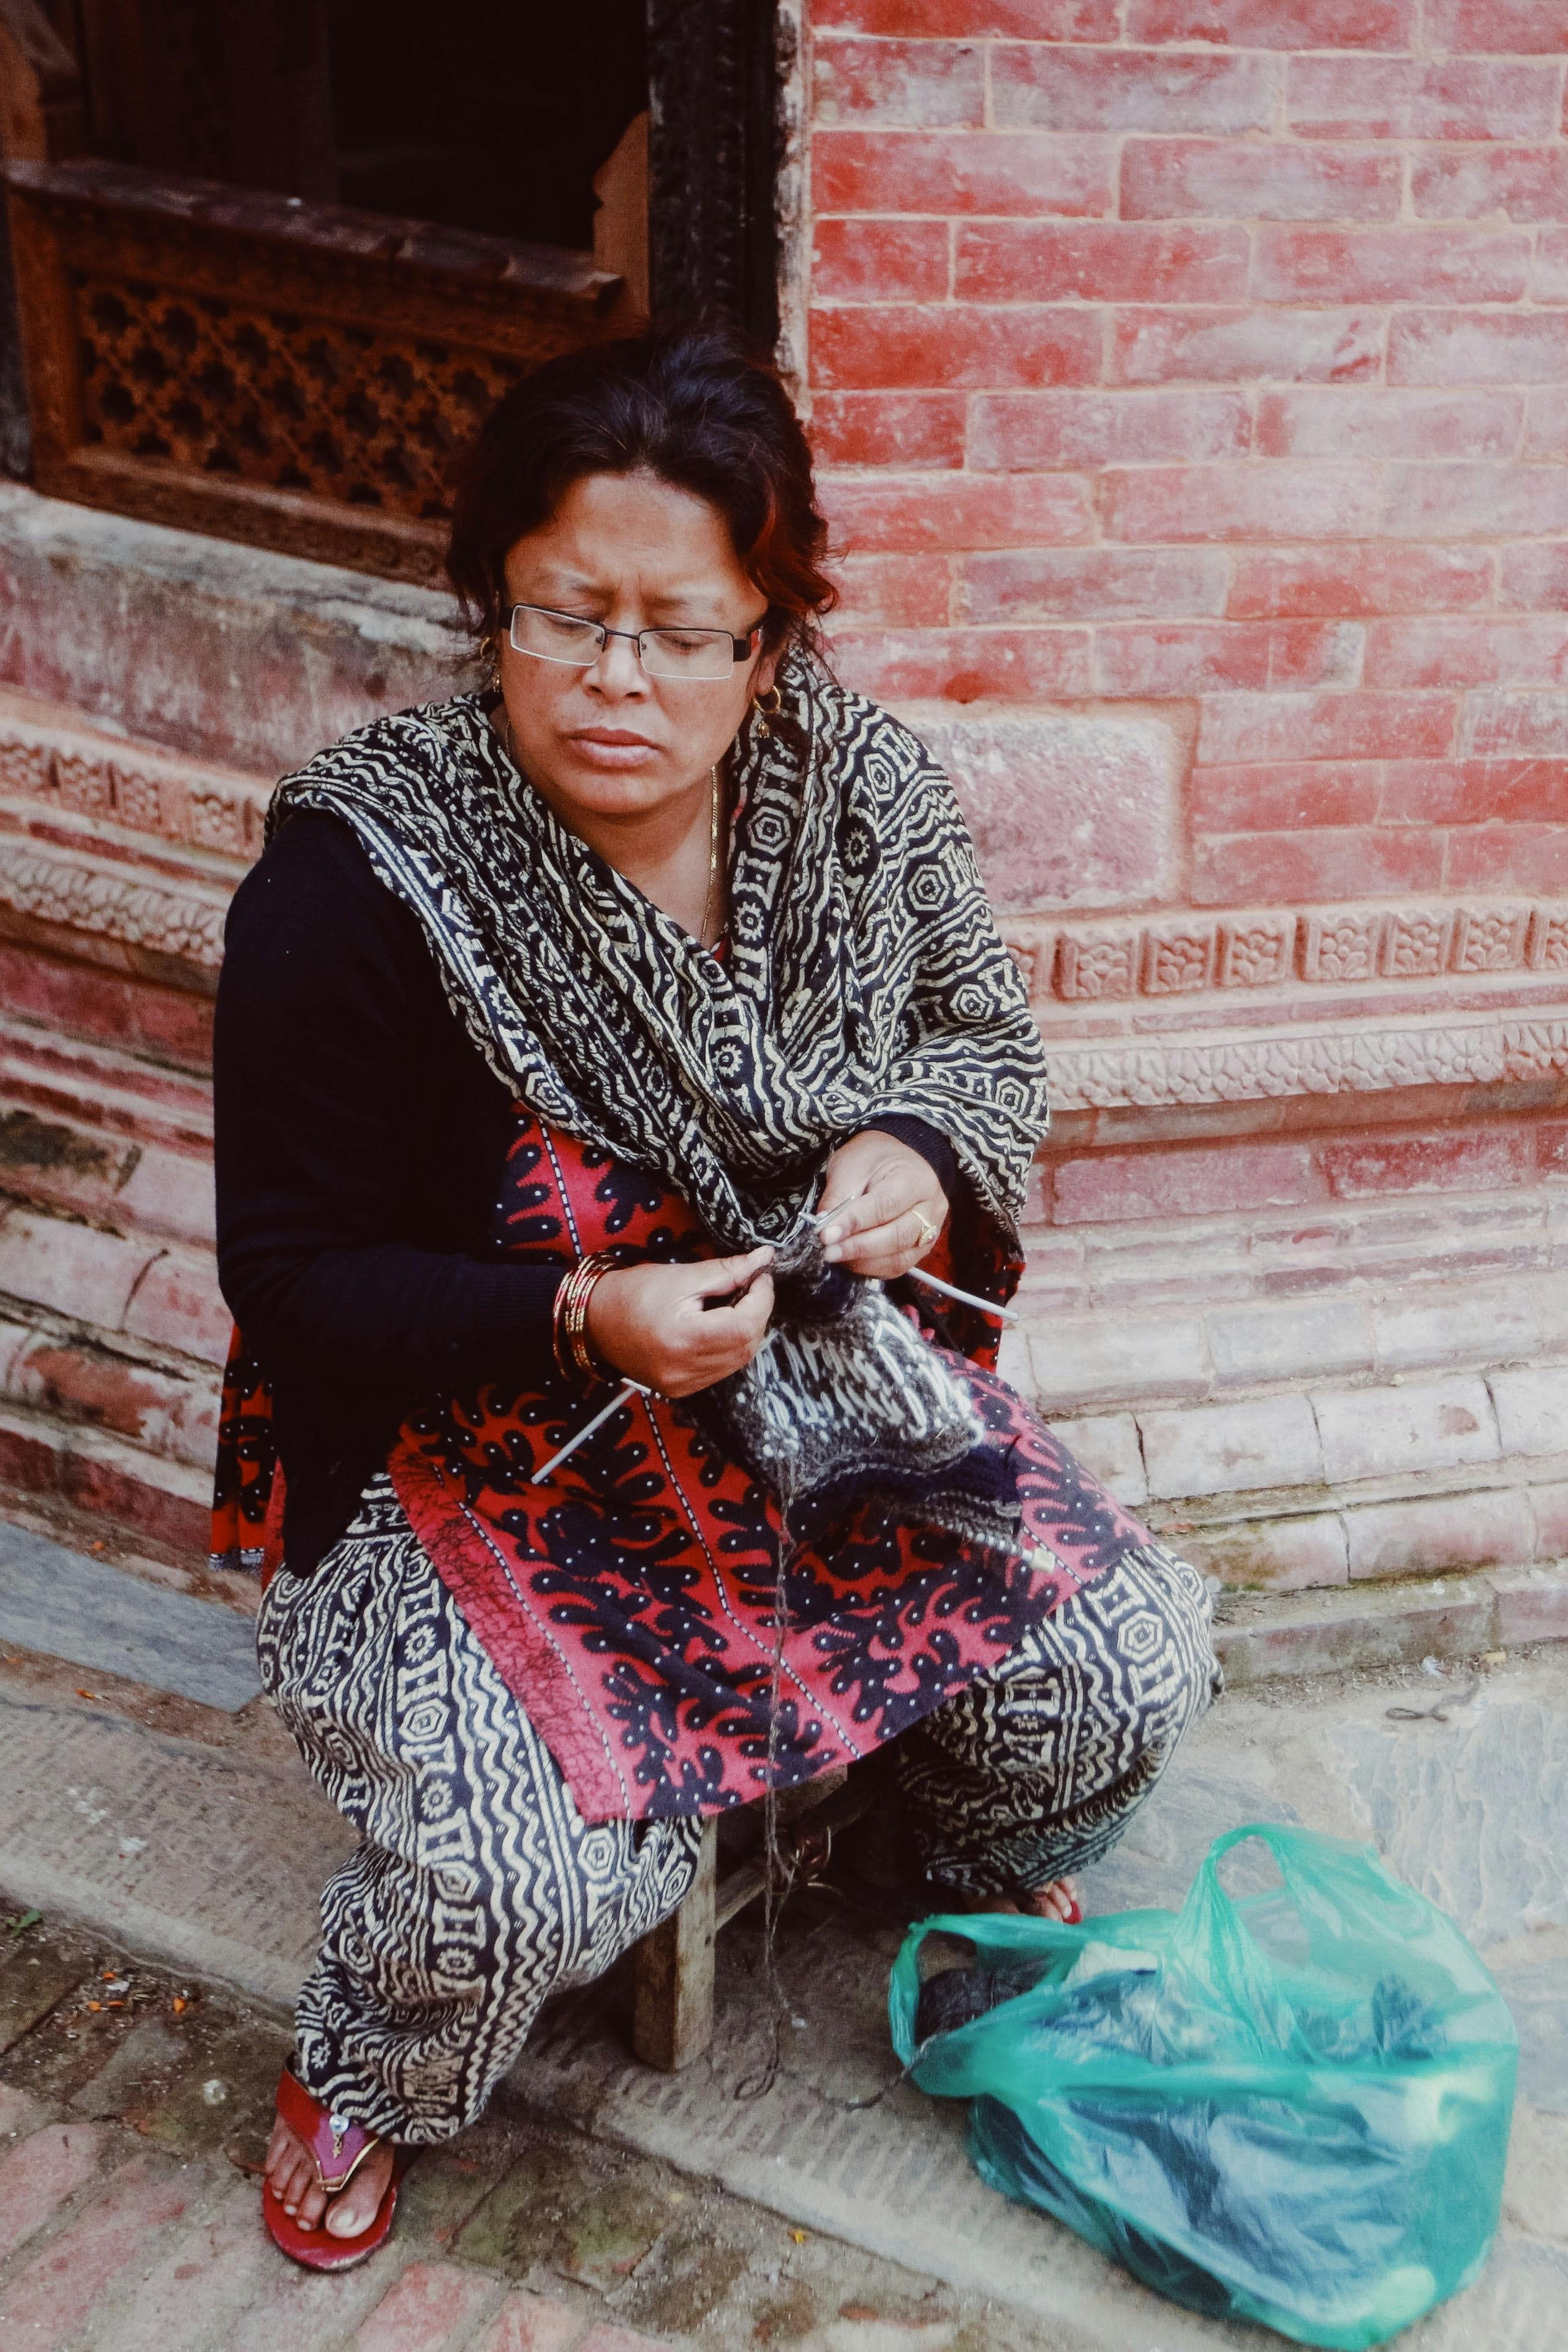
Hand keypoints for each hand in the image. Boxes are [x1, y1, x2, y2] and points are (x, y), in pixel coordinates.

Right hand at [586, 1248, 774, 1396]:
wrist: (594, 1322)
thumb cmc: (632, 1293)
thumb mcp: (681, 1276)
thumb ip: (727, 1271)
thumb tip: (764, 1258)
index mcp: (684, 1339)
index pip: (744, 1325)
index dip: (762, 1298)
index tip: (761, 1275)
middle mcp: (685, 1370)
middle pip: (746, 1345)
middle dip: (757, 1312)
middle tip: (752, 1286)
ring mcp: (684, 1385)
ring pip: (738, 1360)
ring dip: (747, 1330)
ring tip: (736, 1304)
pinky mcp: (681, 1389)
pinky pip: (722, 1369)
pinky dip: (731, 1347)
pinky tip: (720, 1326)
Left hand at [815, 1131, 947, 1280]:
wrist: (894, 1161)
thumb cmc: (873, 1159)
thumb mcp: (851, 1165)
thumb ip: (839, 1196)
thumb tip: (824, 1227)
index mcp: (917, 1180)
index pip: (885, 1206)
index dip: (854, 1223)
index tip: (826, 1234)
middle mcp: (931, 1208)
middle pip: (897, 1236)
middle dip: (858, 1247)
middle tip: (827, 1250)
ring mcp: (931, 1232)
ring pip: (899, 1258)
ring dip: (863, 1261)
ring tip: (835, 1255)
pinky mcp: (921, 1249)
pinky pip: (897, 1267)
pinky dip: (871, 1268)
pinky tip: (850, 1260)